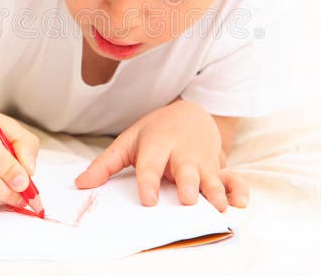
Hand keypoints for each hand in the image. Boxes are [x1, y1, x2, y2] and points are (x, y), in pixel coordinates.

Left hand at [74, 99, 248, 211]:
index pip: (150, 164)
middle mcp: (182, 153)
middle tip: (187, 199)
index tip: (148, 200)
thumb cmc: (155, 134)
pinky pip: (233, 178)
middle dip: (188, 183)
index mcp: (157, 144)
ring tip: (218, 205)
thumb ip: (105, 165)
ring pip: (211, 176)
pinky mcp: (219, 167)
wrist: (191, 114)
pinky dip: (238, 190)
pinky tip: (239, 203)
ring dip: (215, 190)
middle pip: (186, 169)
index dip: (149, 181)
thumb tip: (80, 185)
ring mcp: (203, 160)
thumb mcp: (129, 142)